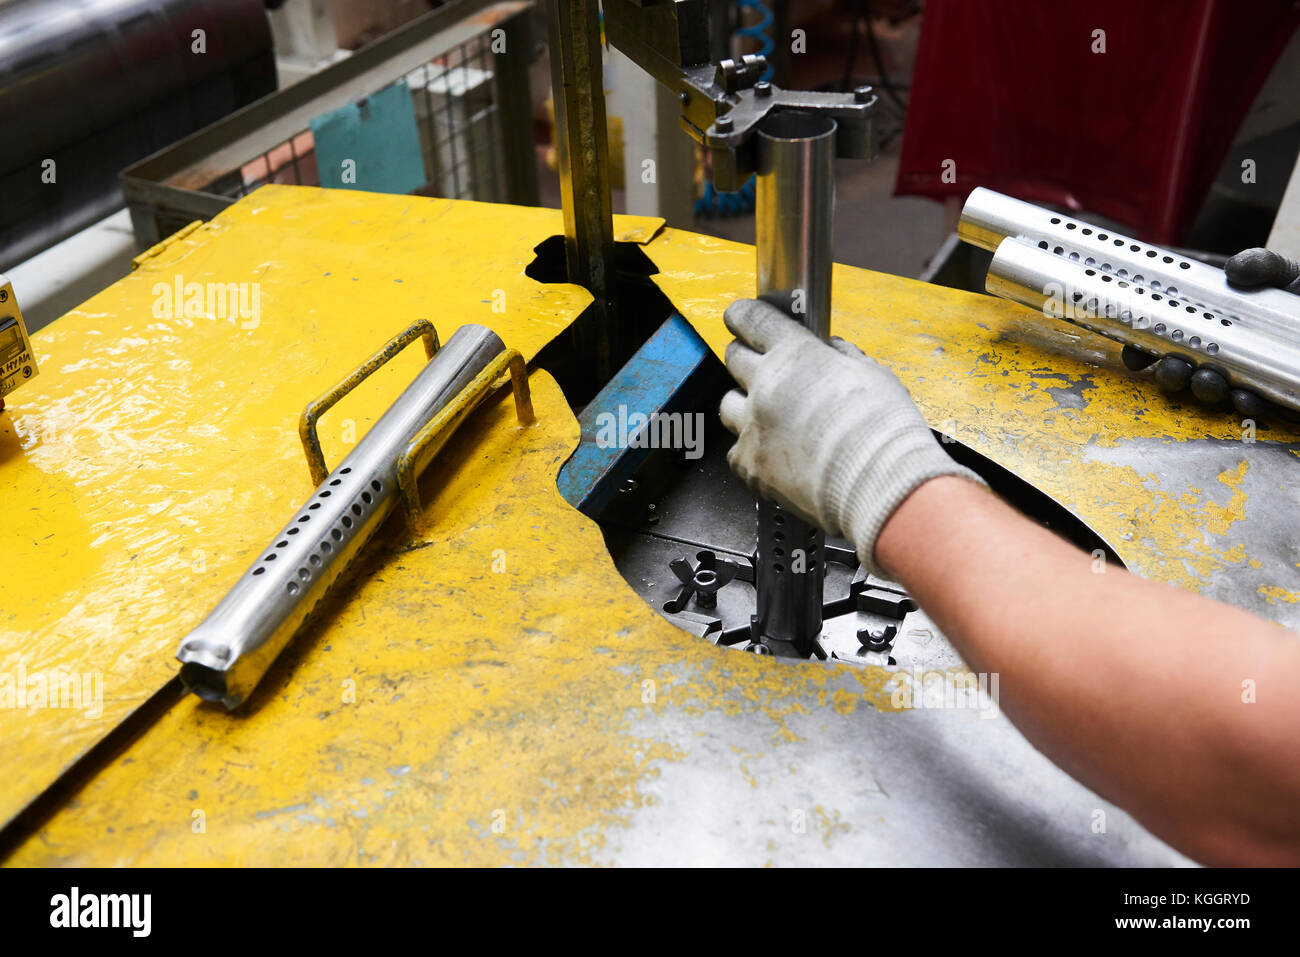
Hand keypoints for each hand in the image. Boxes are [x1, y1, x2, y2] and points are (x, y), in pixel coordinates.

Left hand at [719, 298, 984, 572]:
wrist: (878, 484)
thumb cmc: (883, 431)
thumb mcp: (871, 373)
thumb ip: (840, 357)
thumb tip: (829, 351)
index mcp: (795, 355)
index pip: (751, 319)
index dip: (742, 316)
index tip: (739, 318)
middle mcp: (765, 386)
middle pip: (733, 358)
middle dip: (746, 358)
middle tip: (763, 368)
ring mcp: (753, 427)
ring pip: (728, 405)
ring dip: (745, 405)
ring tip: (770, 415)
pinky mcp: (750, 464)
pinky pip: (737, 450)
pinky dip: (751, 449)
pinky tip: (774, 452)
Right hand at [1122, 247, 1298, 415]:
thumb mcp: (1283, 272)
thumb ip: (1260, 264)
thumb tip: (1234, 269)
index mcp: (1212, 323)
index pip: (1166, 338)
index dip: (1144, 348)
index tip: (1135, 354)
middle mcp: (1220, 352)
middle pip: (1181, 370)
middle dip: (1170, 374)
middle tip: (1174, 369)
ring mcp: (1243, 375)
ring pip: (1209, 391)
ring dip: (1202, 390)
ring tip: (1208, 381)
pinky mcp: (1270, 392)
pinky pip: (1249, 406)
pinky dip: (1243, 403)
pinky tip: (1245, 396)